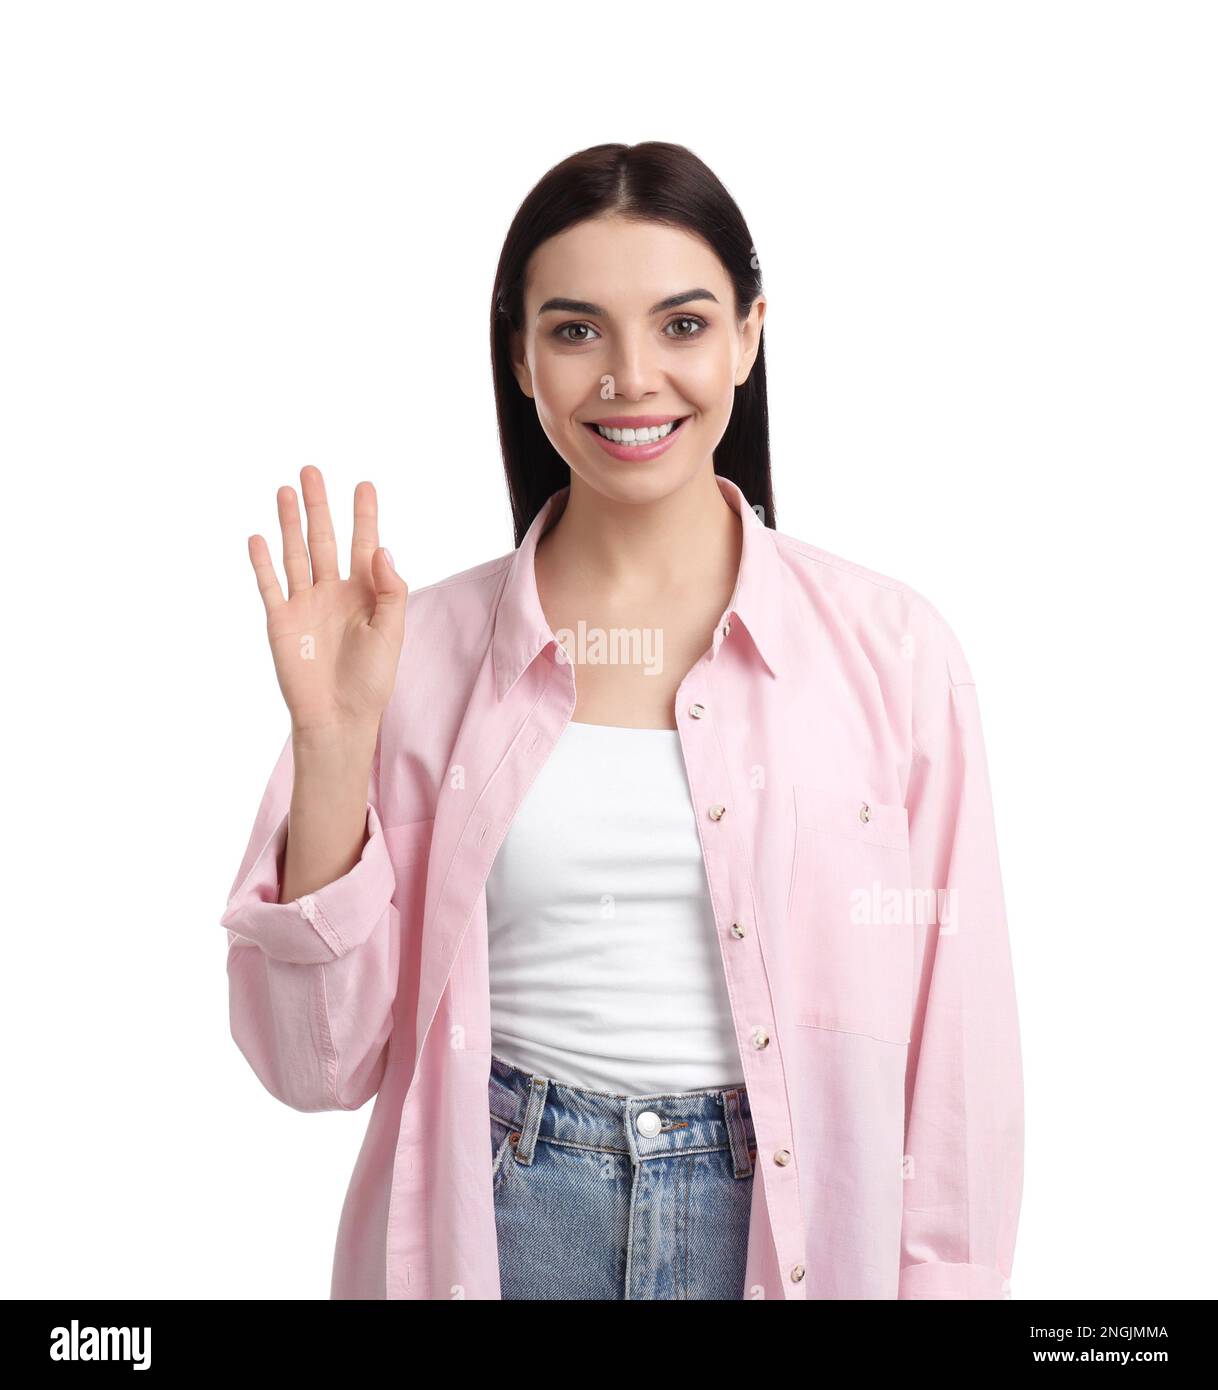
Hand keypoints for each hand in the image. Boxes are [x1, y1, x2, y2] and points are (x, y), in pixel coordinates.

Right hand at [247, 466, 407, 738]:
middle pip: (324, 539)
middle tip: (312, 471)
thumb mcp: (391, 633)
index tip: (364, 485)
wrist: (339, 717)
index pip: (364, 544)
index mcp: (365, 594)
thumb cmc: (371, 680)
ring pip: (296, 554)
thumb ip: (390, 591)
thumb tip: (381, 549)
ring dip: (290, 523)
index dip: (364, 515)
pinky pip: (270, 585)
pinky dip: (263, 562)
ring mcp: (305, 604)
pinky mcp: (281, 621)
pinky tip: (259, 537)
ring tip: (286, 490)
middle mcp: (333, 593)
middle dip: (319, 506)